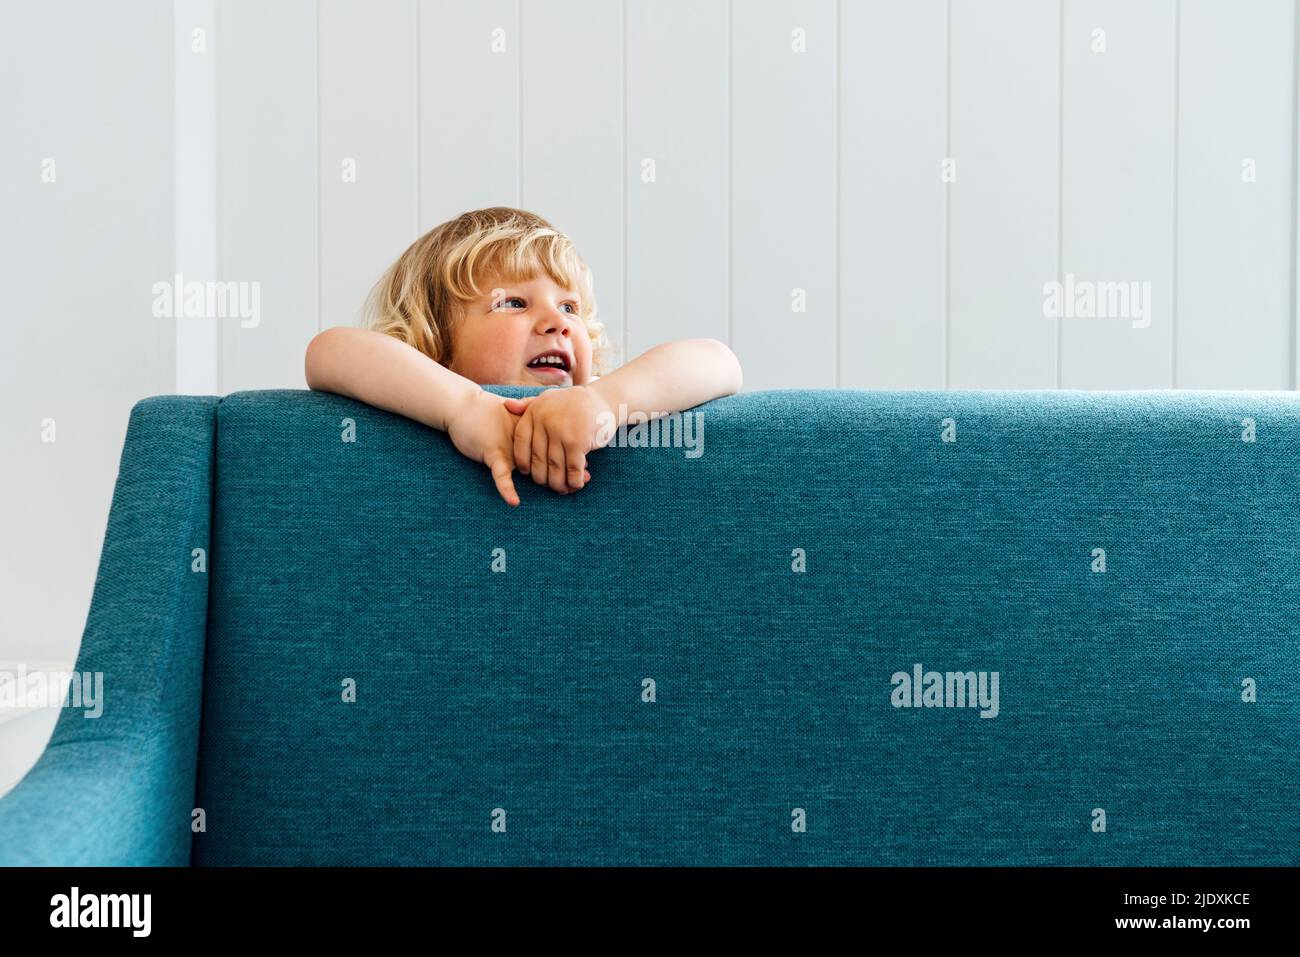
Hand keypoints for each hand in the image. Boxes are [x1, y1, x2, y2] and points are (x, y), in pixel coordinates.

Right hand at [445, 389, 590, 504]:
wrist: (463, 407)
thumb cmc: (489, 417)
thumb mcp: (515, 422)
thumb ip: (532, 431)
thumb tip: (552, 445)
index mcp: (531, 429)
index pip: (555, 445)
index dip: (571, 457)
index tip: (587, 469)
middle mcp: (524, 437)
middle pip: (549, 456)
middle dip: (567, 470)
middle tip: (584, 481)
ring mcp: (508, 445)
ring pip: (531, 467)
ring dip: (548, 479)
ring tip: (564, 491)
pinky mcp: (491, 452)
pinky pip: (499, 475)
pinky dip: (506, 488)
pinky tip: (514, 501)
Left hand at [503, 385, 613, 494]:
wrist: (603, 399)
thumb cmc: (572, 402)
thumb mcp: (547, 398)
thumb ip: (527, 404)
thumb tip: (506, 406)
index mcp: (535, 412)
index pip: (520, 442)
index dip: (522, 461)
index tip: (527, 471)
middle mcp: (545, 422)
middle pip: (537, 459)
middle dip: (542, 478)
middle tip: (548, 485)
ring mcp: (561, 432)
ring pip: (554, 467)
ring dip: (559, 483)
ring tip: (563, 489)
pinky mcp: (578, 442)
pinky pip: (572, 468)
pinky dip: (574, 480)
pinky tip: (577, 484)